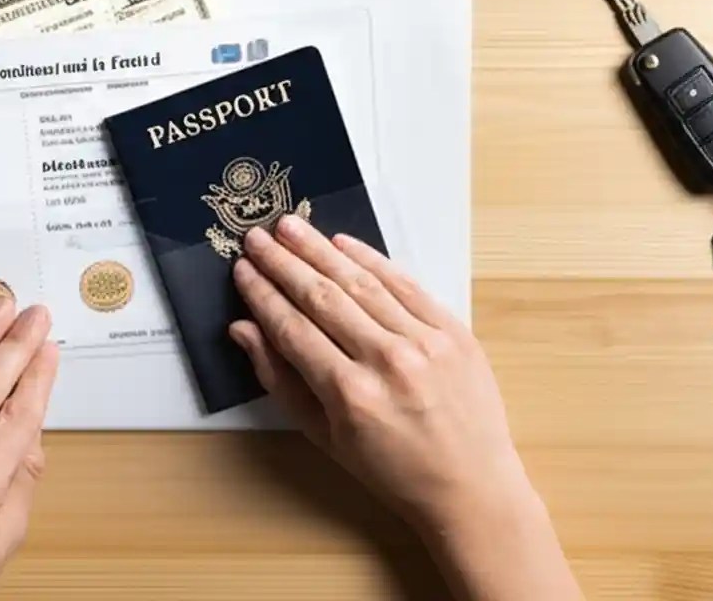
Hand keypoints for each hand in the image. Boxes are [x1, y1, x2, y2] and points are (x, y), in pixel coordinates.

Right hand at [229, 216, 580, 599]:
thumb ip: (281, 380)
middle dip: (283, 263)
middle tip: (256, 238)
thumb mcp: (325, 437)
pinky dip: (372, 259)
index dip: (263, 295)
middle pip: (322, 297)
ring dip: (320, 251)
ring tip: (290, 227)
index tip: (243, 271)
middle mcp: (387, 362)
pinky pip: (404, 284)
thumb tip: (244, 329)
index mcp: (350, 395)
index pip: (293, 329)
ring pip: (361, 283)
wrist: (470, 485)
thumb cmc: (393, 470)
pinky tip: (342, 242)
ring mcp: (424, 342)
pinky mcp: (453, 330)